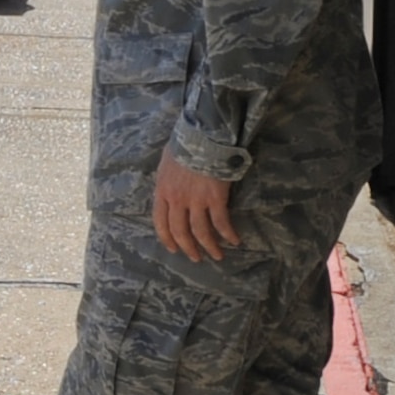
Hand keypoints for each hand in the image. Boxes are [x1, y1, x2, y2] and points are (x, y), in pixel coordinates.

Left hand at [153, 146, 240, 261]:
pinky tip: (234, 240)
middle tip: (196, 258)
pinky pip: (221, 222)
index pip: (160, 222)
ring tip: (217, 256)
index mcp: (162, 192)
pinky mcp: (215, 198)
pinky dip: (228, 234)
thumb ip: (166, 180)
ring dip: (209, 246)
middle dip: (188, 247)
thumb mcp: (166, 163)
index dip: (166, 238)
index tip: (173, 249)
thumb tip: (168, 188)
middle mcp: (177, 200)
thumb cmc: (184, 146)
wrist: (202, 137)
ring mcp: (196, 201)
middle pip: (180, 231)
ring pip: (200, 231)